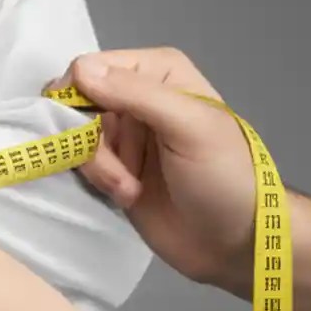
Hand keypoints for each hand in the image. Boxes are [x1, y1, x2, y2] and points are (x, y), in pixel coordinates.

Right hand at [56, 48, 310, 310]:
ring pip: (76, 139)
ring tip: (131, 190)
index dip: (80, 97)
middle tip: (118, 169)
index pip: (91, 68)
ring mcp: (124, 136)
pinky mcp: (114, 170)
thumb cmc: (222, 177)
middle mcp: (135, 99)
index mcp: (157, 74)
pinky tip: (127, 197)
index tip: (91, 131)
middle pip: (77, 105)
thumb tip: (79, 70)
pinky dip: (99, 182)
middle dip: (90, 141)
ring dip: (99, 168)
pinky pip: (81, 165)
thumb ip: (135, 94)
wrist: (233, 242)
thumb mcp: (188, 126)